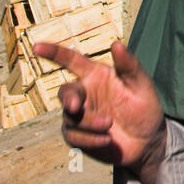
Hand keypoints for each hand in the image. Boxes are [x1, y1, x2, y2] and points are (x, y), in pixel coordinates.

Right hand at [32, 39, 167, 183]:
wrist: (147, 140)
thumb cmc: (144, 106)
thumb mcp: (141, 84)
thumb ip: (128, 64)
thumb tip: (116, 43)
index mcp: (95, 75)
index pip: (71, 61)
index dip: (54, 52)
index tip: (36, 47)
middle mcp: (84, 93)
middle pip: (66, 92)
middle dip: (69, 99)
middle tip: (77, 105)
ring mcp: (79, 116)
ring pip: (70, 117)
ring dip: (88, 121)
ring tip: (109, 125)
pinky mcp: (78, 136)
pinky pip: (74, 137)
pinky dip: (89, 138)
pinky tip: (106, 140)